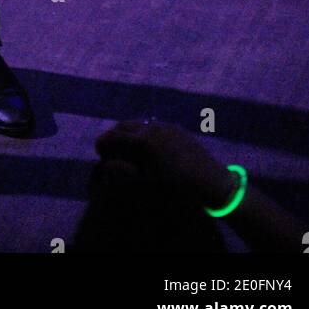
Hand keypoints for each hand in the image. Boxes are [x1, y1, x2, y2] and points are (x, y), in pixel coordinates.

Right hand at [95, 120, 237, 208]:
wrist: (211, 181)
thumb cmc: (178, 186)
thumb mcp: (148, 181)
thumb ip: (124, 169)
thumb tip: (105, 164)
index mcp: (143, 140)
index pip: (115, 135)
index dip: (104, 142)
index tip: (97, 151)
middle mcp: (153, 127)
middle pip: (126, 125)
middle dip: (114, 134)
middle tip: (109, 149)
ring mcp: (166, 125)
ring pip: (140, 123)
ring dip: (129, 132)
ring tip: (126, 147)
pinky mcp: (177, 129)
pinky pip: (154, 125)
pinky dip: (144, 131)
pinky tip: (146, 144)